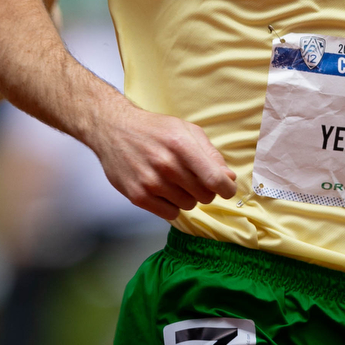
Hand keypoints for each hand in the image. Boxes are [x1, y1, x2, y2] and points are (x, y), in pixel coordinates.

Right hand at [86, 100, 236, 220]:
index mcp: (182, 145)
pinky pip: (170, 214)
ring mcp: (151, 182)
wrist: (114, 130)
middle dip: (205, 189)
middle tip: (194, 178)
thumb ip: (211, 154)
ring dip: (186, 196)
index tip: (227, 189)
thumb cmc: (154, 130)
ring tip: (174, 180)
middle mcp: (166, 165)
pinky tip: (163, 190)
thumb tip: (229, 178)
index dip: (227, 188)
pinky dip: (171, 205)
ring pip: (188, 205)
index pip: (214, 179)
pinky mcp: (137, 196)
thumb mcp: (186, 131)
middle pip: (204, 195)